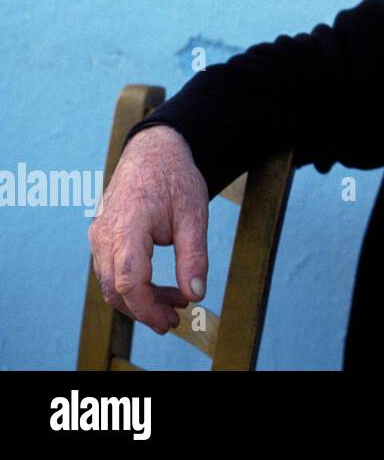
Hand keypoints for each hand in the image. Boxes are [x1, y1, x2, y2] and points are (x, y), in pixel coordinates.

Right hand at [86, 125, 209, 334]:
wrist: (153, 151)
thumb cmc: (174, 179)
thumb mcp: (195, 215)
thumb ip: (194, 256)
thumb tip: (196, 294)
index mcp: (128, 226)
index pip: (128, 280)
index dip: (147, 307)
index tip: (170, 320)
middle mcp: (105, 233)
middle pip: (115, 288)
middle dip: (145, 309)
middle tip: (176, 318)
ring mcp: (99, 235)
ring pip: (111, 282)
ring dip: (140, 298)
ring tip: (176, 301)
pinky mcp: (101, 237)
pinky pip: (111, 270)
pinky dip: (133, 284)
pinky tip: (160, 287)